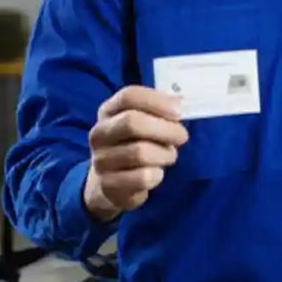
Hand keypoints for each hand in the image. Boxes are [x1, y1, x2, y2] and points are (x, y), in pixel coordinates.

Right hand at [83, 86, 188, 220]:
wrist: (110, 183)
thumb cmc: (134, 144)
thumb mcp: (142, 122)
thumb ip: (158, 110)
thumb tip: (178, 101)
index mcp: (108, 111)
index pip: (128, 96)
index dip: (156, 101)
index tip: (179, 112)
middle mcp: (99, 133)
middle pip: (132, 122)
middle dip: (165, 129)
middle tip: (182, 136)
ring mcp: (100, 160)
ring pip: (140, 152)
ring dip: (164, 154)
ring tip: (168, 156)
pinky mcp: (108, 184)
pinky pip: (142, 177)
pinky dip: (157, 175)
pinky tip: (157, 173)